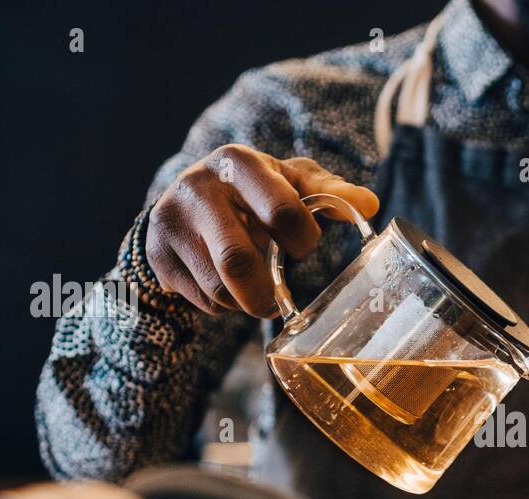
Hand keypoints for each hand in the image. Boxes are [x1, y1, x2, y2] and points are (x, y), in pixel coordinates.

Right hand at [146, 144, 378, 317]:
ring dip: (244, 301)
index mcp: (239, 162)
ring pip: (218, 288)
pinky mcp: (157, 252)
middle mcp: (197, 186)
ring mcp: (171, 220)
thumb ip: (329, 193)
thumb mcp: (291, 182)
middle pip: (237, 261)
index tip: (303, 246)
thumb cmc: (255, 192)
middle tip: (277, 301)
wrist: (187, 200)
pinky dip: (222, 306)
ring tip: (251, 288)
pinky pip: (200, 299)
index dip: (302, 239)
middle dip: (265, 293)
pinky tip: (225, 285)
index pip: (281, 212)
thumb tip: (371, 204)